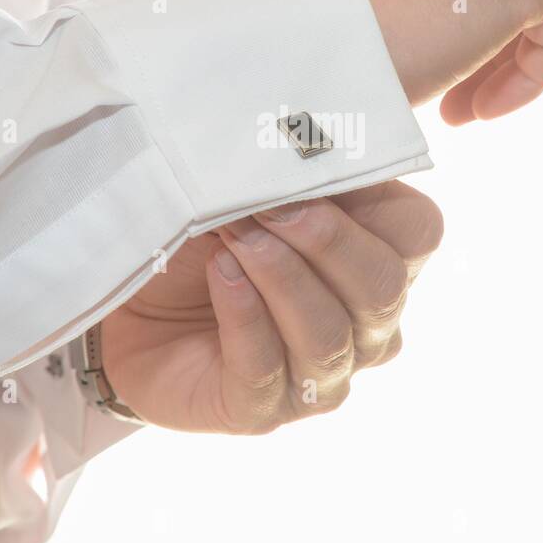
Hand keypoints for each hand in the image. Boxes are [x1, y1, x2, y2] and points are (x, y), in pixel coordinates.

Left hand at [99, 182, 441, 432]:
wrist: (125, 306)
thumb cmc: (202, 238)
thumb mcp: (249, 187)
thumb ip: (293, 164)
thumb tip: (308, 130)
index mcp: (378, 263)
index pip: (417, 231)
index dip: (374, 197)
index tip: (307, 162)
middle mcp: (364, 328)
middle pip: (382, 287)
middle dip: (326, 238)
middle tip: (264, 204)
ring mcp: (318, 377)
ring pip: (329, 334)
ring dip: (279, 274)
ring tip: (230, 235)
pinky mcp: (262, 412)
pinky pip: (268, 369)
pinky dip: (245, 315)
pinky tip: (220, 275)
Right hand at [316, 0, 542, 122]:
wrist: (314, 39)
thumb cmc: (320, 27)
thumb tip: (439, 13)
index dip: (445, 16)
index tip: (420, 63)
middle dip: (474, 41)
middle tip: (444, 100)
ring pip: (528, 1)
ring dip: (495, 63)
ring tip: (455, 112)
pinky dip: (528, 77)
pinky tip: (478, 110)